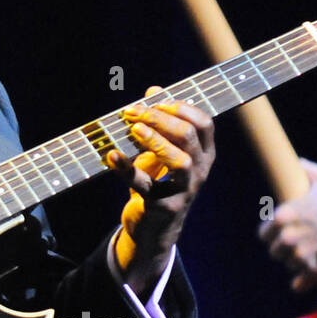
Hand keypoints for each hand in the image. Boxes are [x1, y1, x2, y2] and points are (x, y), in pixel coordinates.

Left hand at [108, 87, 214, 291]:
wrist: (152, 228)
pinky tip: (111, 155)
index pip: (204, 123)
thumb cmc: (158, 182)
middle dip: (161, 118)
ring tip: (134, 129)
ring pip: (181, 161)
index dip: (181, 107)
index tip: (155, 99)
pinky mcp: (164, 206)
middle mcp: (199, 171)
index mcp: (203, 154)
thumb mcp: (159, 152)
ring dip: (155, 141)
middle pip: (190, 136)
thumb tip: (154, 89)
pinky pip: (145, 185)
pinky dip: (126, 169)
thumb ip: (159, 122)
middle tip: (133, 112)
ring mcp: (185, 190)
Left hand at [258, 158, 316, 293]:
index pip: (263, 233)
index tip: (280, 230)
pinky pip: (300, 283)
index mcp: (283, 216)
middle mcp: (288, 238)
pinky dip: (303, 282)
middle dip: (283, 246)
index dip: (271, 231)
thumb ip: (307, 171)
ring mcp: (302, 256)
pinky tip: (306, 277)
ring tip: (309, 251)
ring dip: (295, 260)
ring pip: (288, 264)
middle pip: (274, 251)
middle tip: (297, 240)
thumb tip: (298, 164)